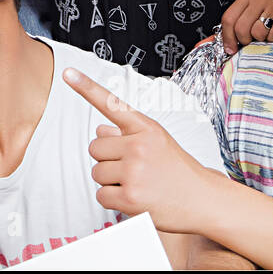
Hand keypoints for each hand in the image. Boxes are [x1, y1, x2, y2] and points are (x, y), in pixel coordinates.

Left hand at [63, 67, 216, 233]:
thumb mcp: (157, 142)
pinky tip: (135, 199)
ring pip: (96, 172)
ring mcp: (134, 172)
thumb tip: (99, 130)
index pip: (111, 104)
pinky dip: (113, 199)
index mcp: (146, 128)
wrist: (204, 200)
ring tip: (138, 183)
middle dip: (108, 159)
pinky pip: (101, 194)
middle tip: (135, 169)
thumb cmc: (177, 170)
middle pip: (95, 147)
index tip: (67, 73)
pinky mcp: (130, 197)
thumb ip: (128, 134)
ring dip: (110, 181)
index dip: (86, 87)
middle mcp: (139, 146)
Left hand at [219, 0, 272, 53]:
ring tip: (267, 32)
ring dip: (261, 39)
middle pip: (241, 28)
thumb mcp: (251, 15)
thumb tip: (222, 44)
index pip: (228, 18)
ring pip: (257, 33)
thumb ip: (235, 26)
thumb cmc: (271, 15)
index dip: (227, 37)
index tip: (230, 49)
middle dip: (245, 40)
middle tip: (252, 40)